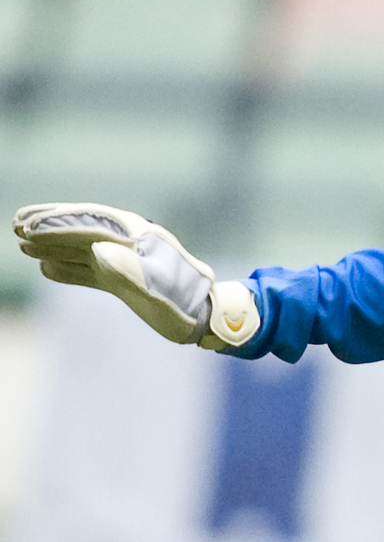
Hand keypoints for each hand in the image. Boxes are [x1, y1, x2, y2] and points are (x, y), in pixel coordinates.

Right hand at [14, 202, 259, 348]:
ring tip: (22, 244)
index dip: (58, 222)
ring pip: (84, 247)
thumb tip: (97, 250)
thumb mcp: (158, 289)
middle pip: (84, 228)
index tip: (28, 225)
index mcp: (139, 236)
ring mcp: (129, 260)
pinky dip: (70, 268)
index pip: (91, 222)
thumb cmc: (184, 304)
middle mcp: (132, 243)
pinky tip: (47, 270)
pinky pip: (92, 269)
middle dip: (50, 226)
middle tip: (16, 225)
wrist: (207, 319)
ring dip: (54, 245)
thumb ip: (129, 270)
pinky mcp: (128, 278)